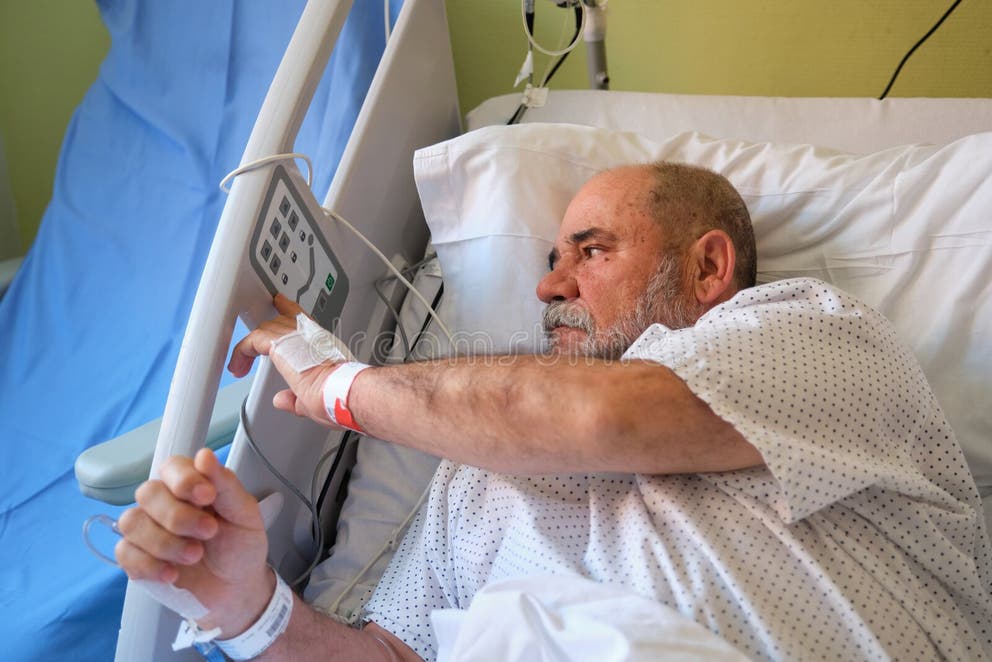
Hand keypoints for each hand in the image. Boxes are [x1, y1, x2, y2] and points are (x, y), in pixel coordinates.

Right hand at [115, 449, 273, 636]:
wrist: (236, 588)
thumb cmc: (241, 545)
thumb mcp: (244, 514)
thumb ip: (225, 484)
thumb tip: (205, 455)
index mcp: (190, 485)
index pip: (171, 467)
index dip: (184, 479)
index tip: (208, 496)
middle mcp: (164, 502)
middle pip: (148, 493)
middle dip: (178, 516)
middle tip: (209, 532)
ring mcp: (147, 530)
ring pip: (132, 523)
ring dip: (165, 542)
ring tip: (195, 556)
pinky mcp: (136, 558)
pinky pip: (125, 553)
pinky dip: (149, 564)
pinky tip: (173, 573)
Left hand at [228, 294, 341, 426]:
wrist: (343, 390)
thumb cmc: (340, 395)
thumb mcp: (313, 398)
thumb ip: (295, 398)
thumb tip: (283, 400)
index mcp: (322, 344)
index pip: (302, 320)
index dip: (289, 310)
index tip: (281, 304)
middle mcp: (310, 335)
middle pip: (281, 321)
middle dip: (265, 332)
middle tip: (252, 347)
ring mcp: (296, 336)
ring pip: (266, 328)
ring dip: (251, 345)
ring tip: (240, 362)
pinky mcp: (282, 344)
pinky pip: (253, 340)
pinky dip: (242, 351)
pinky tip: (237, 366)